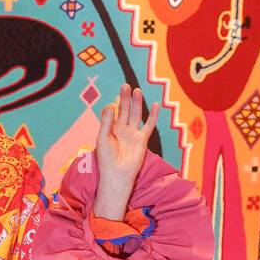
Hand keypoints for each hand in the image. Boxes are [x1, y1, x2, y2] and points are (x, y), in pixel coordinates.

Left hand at [93, 84, 157, 219]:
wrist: (118, 174)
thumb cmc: (107, 159)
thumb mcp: (103, 138)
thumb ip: (106, 122)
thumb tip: (110, 105)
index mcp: (111, 129)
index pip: (113, 113)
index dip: (113, 106)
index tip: (113, 102)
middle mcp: (122, 130)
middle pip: (125, 110)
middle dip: (125, 98)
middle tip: (125, 86)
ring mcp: (133, 134)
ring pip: (136, 115)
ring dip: (137, 103)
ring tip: (137, 90)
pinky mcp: (142, 139)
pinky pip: (149, 125)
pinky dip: (152, 116)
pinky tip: (155, 105)